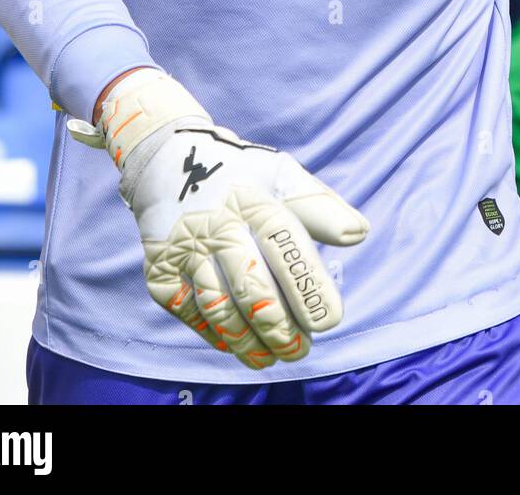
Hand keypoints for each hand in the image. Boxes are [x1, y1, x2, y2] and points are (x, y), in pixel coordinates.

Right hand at [68, 69, 369, 370]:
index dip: (308, 284)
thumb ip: (319, 206)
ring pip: (219, 307)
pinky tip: (241, 346)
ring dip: (250, 340)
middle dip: (280, 326)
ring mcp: (184, 251)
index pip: (283, 243)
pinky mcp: (160, 273)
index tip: (330, 320)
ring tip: (276, 355)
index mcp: (250, 198)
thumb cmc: (240, 177)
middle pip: (250, 285)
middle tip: (302, 349)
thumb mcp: (280, 176)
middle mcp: (215, 224)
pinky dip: (217, 335)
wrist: (168, 164)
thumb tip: (359, 233)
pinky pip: (191, 314)